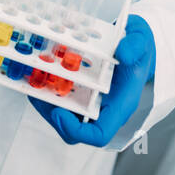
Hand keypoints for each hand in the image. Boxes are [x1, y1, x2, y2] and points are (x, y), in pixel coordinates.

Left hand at [30, 15, 155, 146]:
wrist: (136, 43)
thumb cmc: (140, 47)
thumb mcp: (141, 40)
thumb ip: (135, 46)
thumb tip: (123, 53)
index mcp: (121, 104)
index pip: (99, 134)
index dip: (76, 130)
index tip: (59, 112)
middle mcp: (104, 108)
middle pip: (74, 130)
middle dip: (52, 114)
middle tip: (38, 91)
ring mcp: (91, 101)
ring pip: (63, 115)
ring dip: (45, 101)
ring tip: (34, 80)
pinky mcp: (81, 91)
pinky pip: (60, 98)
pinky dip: (47, 89)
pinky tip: (39, 72)